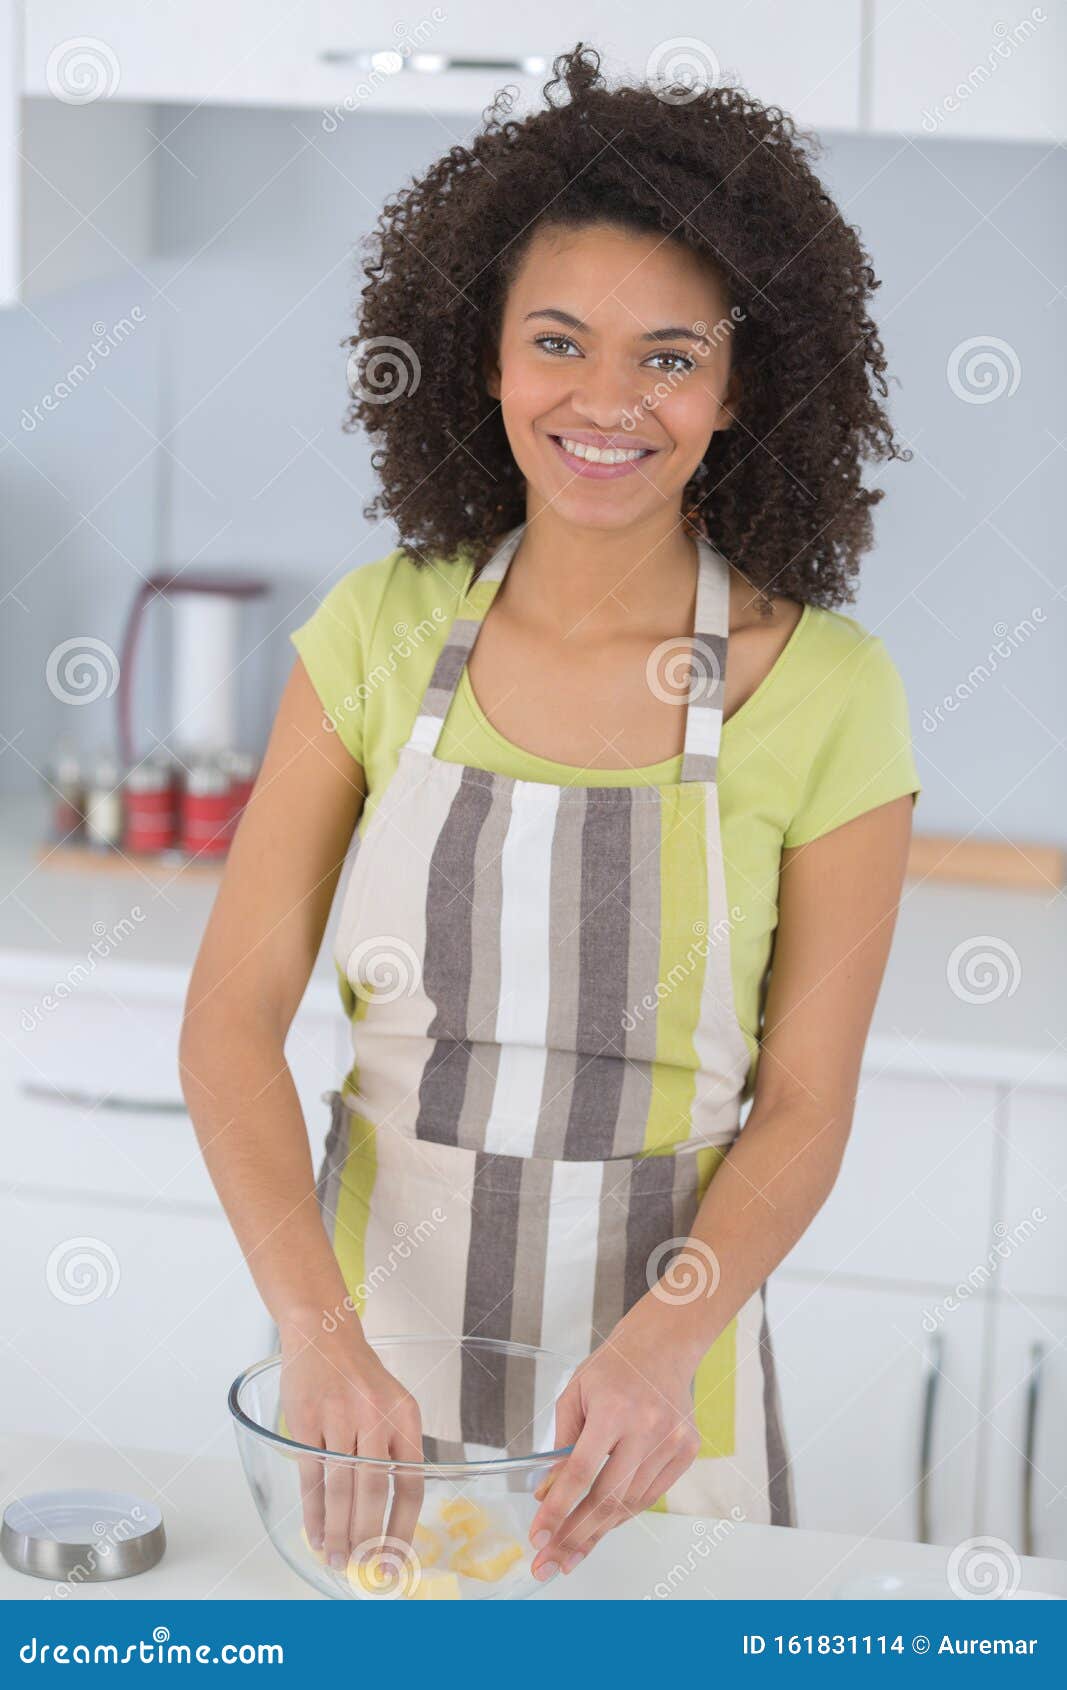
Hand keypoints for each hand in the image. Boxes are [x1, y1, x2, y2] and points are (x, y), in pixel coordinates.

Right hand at [280, 1312, 423, 1574]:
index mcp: (405, 1416)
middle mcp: (375, 1416)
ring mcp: (338, 1417)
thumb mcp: (392, 1403)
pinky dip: (312, 1512)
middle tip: (364, 1570)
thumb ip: (395, 1450)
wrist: (323, 1331)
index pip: (410, 1482)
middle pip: (374, 1492)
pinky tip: (316, 1533)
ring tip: (338, 1560)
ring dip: (338, 1532)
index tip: (396, 1560)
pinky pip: (310, 1477)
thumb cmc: (358, 1376)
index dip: (403, 1527)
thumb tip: (389, 1518)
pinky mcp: (306, 1420)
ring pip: (340, 1490)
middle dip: (368, 1539)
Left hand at [528, 1307, 700, 1579]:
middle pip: (607, 1497)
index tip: (538, 1538)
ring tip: (570, 1554)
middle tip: (549, 1563)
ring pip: (630, 1503)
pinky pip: (650, 1496)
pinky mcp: (688, 1451)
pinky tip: (600, 1527)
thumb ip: (560, 1446)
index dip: (558, 1509)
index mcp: (614, 1408)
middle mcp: (648, 1427)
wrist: (662, 1345)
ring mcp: (673, 1441)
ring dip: (597, 1532)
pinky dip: (622, 1514)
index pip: (581, 1471)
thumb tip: (547, 1496)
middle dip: (574, 1535)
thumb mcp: (575, 1395)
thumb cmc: (612, 1368)